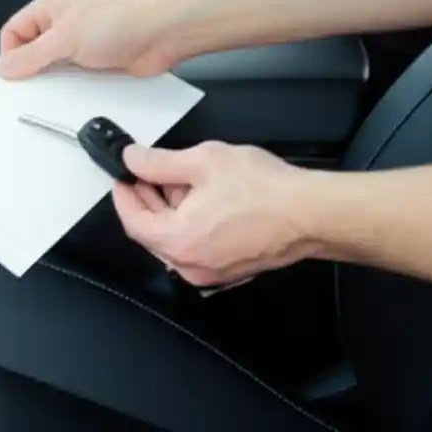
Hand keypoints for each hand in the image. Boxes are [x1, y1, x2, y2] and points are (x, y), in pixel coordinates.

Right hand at [0, 0, 180, 78]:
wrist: (163, 33)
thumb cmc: (120, 21)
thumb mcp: (64, 39)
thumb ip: (30, 56)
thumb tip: (2, 66)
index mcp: (49, 8)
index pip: (13, 32)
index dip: (10, 55)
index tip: (15, 77)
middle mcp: (64, 25)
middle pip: (33, 53)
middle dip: (33, 72)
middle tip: (35, 89)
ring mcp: (82, 45)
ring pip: (55, 70)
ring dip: (58, 82)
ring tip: (63, 90)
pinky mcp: (98, 64)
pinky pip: (77, 81)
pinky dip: (76, 90)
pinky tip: (80, 95)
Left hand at [112, 142, 323, 287]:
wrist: (310, 213)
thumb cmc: (267, 191)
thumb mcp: (204, 161)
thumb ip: (160, 162)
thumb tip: (134, 160)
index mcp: (179, 240)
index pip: (132, 221)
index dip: (123, 196)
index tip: (121, 178)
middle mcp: (191, 264)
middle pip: (152, 233)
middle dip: (147, 201)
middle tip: (147, 174)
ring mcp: (211, 272)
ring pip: (175, 240)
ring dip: (171, 211)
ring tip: (183, 180)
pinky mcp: (229, 271)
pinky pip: (196, 248)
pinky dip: (191, 224)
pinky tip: (204, 199)